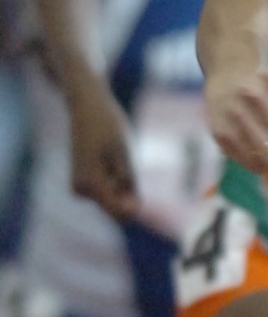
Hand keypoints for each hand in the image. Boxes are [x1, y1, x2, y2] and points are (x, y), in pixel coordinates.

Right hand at [68, 85, 138, 221]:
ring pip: (113, 196)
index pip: (119, 211)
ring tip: (115, 154)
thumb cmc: (108, 125)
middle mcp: (81, 190)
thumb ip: (128, 183)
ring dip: (122, 181)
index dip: (136, 204)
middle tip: (122, 158)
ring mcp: (79, 187)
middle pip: (116, 205)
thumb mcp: (125, 153)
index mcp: (92, 184)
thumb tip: (133, 211)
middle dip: (128, 189)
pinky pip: (107, 189)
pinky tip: (110, 155)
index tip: (139, 178)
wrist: (86, 106)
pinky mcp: (82, 183)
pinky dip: (115, 177)